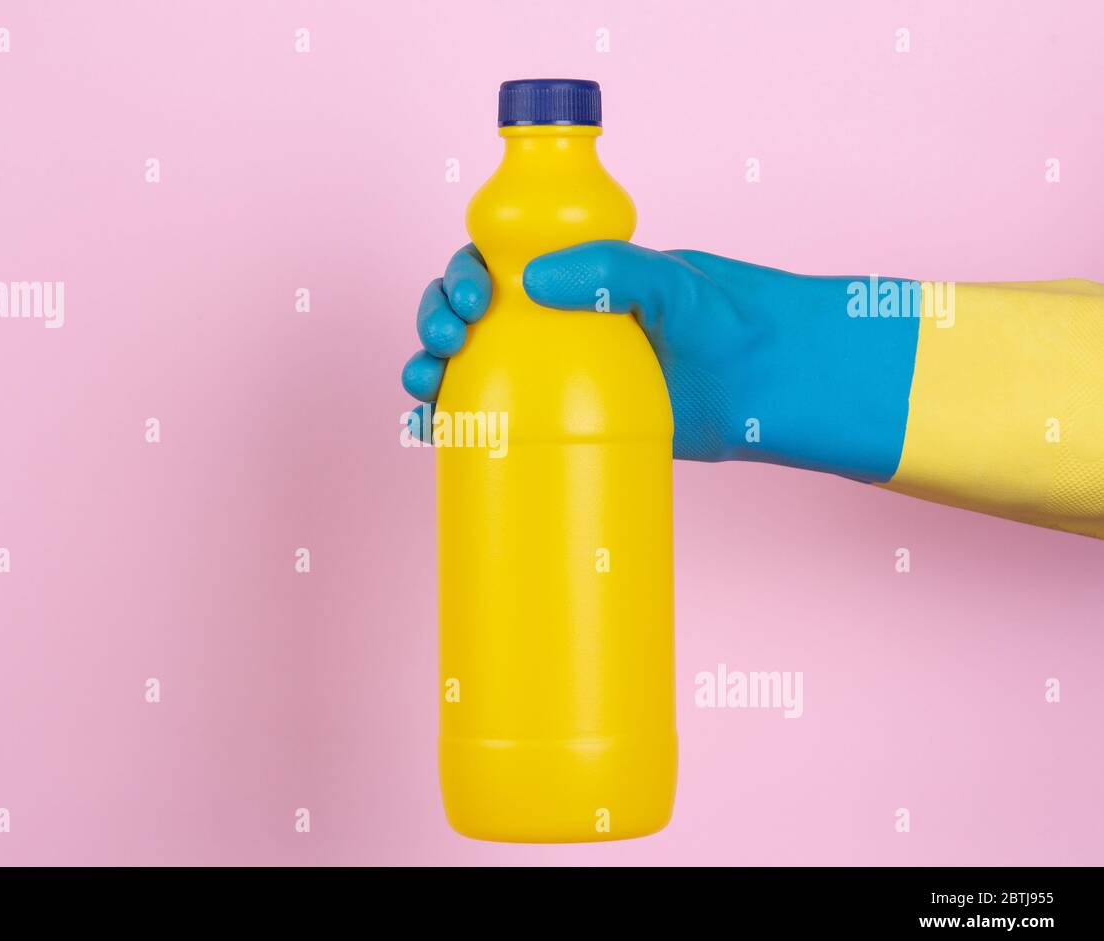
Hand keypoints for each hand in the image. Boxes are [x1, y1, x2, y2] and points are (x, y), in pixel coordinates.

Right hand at [404, 241, 918, 482]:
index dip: (462, 275)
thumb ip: (609, 267)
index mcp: (562, 276)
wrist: (759, 389)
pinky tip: (428, 432)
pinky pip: (488, 422)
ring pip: (464, 369)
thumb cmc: (720, 319)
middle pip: (463, 315)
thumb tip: (531, 282)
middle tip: (451, 338)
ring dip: (428, 373)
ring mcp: (546, 376)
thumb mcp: (670, 280)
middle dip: (436, 321)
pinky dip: (446, 425)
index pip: (490, 264)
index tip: (474, 294)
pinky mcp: (556, 424)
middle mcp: (543, 323)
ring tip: (426, 391)